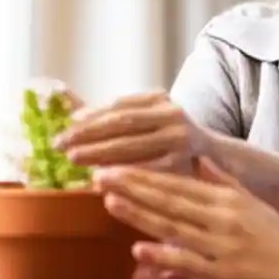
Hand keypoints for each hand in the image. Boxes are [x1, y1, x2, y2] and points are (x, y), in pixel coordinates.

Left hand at [54, 91, 210, 170]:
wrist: (216, 158)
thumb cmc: (172, 140)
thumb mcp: (149, 121)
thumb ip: (117, 117)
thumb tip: (71, 109)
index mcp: (159, 100)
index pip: (118, 106)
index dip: (90, 116)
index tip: (66, 127)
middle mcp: (171, 114)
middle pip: (122, 123)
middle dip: (88, 135)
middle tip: (61, 147)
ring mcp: (180, 138)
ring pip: (132, 145)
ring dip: (100, 154)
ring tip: (75, 161)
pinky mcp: (184, 163)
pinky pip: (148, 169)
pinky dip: (124, 173)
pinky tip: (105, 179)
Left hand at [95, 157, 278, 278]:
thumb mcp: (258, 208)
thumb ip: (227, 185)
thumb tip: (201, 163)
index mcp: (230, 201)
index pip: (178, 183)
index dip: (145, 174)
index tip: (116, 165)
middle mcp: (225, 219)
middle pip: (170, 199)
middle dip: (133, 186)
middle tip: (99, 176)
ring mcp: (225, 247)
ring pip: (174, 226)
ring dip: (139, 213)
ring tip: (109, 201)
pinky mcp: (227, 277)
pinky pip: (189, 263)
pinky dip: (163, 256)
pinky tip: (138, 251)